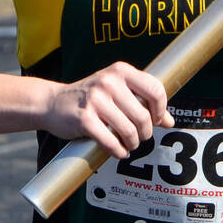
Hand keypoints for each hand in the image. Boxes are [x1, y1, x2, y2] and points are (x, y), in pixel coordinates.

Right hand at [44, 61, 174, 159]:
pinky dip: (118, 151)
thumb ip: (143, 102)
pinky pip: (111, 142)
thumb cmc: (90, 99)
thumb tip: (170, 121)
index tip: (155, 120)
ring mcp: (95, 99)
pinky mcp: (84, 118)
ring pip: (129, 131)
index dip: (160, 110)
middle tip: (140, 137)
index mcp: (121, 71)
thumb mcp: (117, 92)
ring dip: (132, 143)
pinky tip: (118, 151)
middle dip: (145, 133)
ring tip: (128, 144)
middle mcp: (109, 81)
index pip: (155, 90)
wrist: (52, 103)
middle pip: (143, 116)